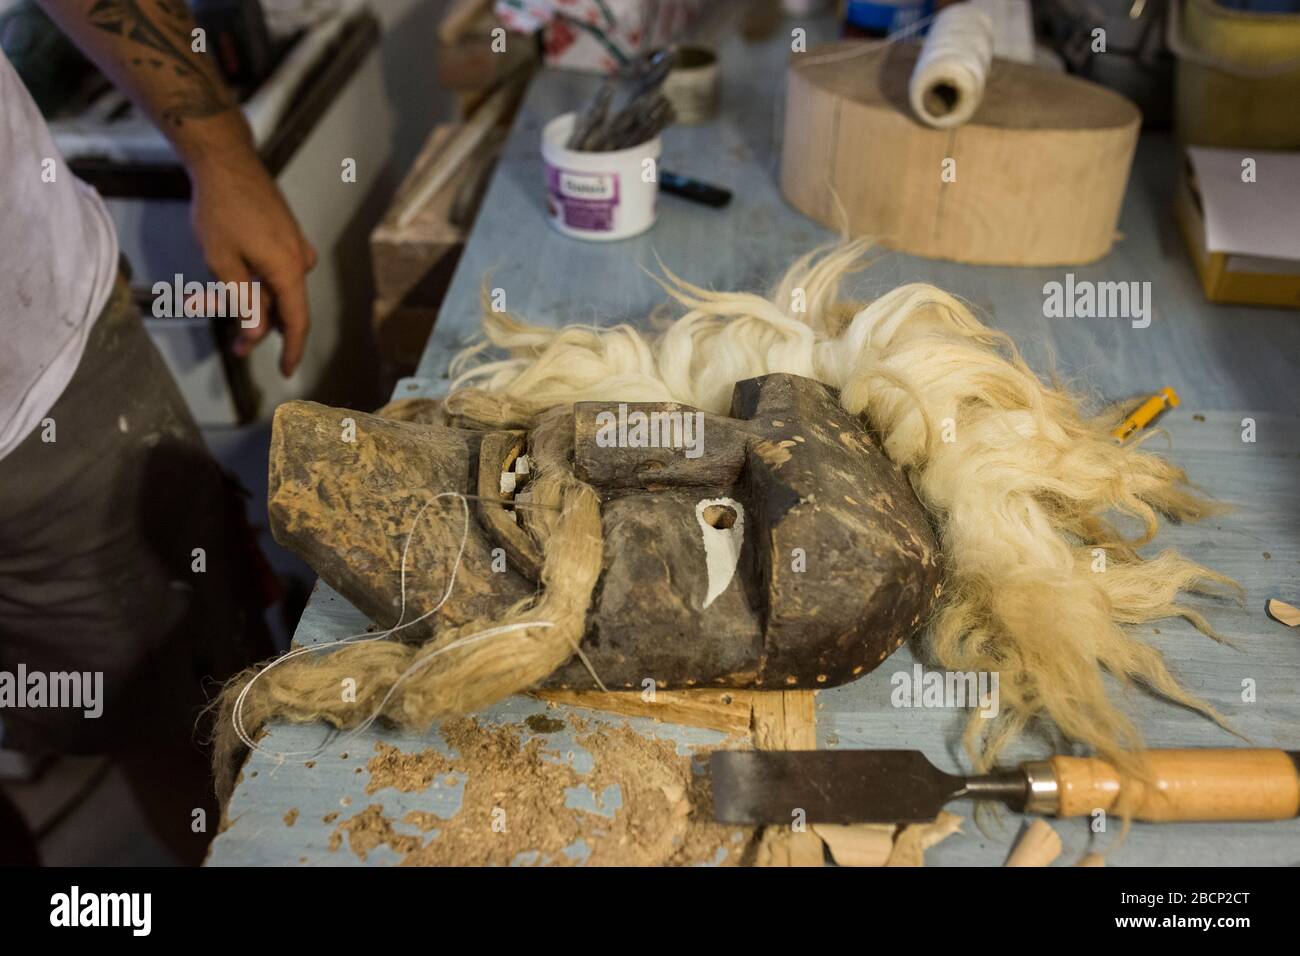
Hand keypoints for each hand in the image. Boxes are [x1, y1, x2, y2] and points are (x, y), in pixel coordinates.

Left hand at [188, 151, 316, 375]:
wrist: (226, 162)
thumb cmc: (221, 209)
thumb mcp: (223, 263)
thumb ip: (243, 301)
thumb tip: (257, 332)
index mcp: (288, 269)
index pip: (296, 322)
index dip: (292, 350)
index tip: (287, 371)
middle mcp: (299, 259)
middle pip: (286, 307)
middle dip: (261, 329)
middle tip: (236, 347)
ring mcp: (295, 246)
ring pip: (279, 289)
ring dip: (257, 304)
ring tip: (223, 309)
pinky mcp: (287, 235)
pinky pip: (278, 270)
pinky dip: (261, 284)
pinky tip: (238, 284)